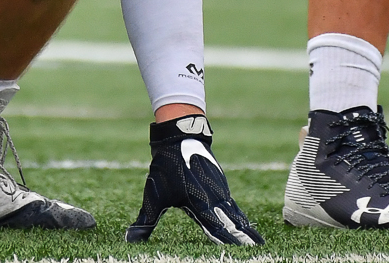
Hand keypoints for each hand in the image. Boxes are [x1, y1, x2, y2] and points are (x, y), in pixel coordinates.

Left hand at [125, 115, 262, 245]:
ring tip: (258, 244)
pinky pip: (235, 207)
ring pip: (236, 215)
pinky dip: (242, 218)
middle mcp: (214, 198)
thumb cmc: (166, 167)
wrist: (180, 137)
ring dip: (246, 229)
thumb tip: (130, 239)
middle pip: (233, 223)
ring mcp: (220, 192)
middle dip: (245, 239)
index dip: (228, 241)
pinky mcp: (222, 187)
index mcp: (198, 203)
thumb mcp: (152, 197)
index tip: (242, 251)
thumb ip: (145, 222)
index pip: (216, 228)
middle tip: (258, 251)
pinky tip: (246, 226)